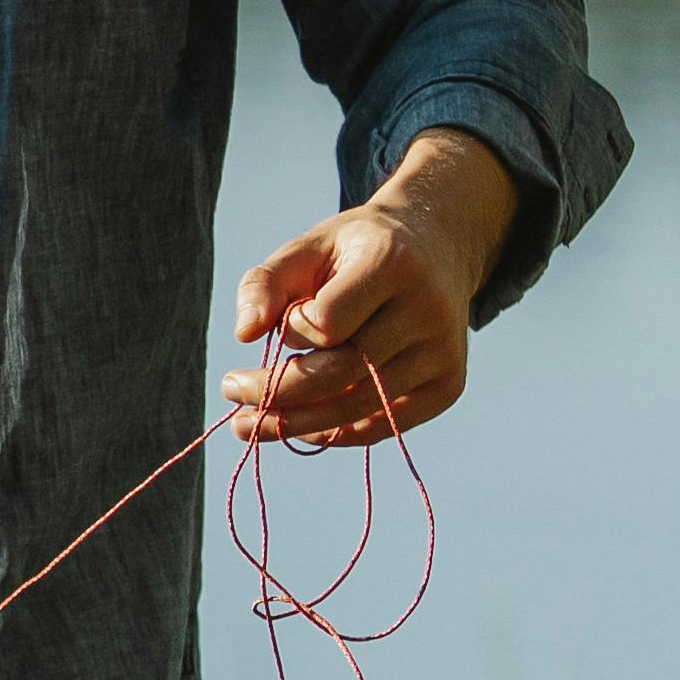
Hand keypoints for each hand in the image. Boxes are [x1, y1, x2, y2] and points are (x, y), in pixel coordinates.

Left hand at [228, 135, 514, 447]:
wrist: (436, 248)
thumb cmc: (356, 250)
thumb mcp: (308, 247)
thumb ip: (265, 283)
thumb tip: (244, 334)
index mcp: (392, 263)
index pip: (327, 321)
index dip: (291, 329)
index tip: (283, 322)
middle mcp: (428, 310)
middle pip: (341, 372)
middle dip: (276, 391)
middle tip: (230, 391)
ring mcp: (443, 352)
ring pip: (358, 407)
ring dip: (296, 423)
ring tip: (249, 423)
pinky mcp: (449, 385)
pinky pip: (383, 424)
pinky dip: (335, 432)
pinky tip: (298, 428)